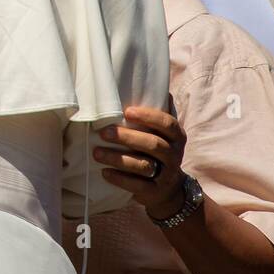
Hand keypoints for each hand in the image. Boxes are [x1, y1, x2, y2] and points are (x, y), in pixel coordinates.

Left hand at [95, 102, 186, 219]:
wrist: (168, 189)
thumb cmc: (157, 150)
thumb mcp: (162, 132)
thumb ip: (157, 111)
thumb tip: (150, 81)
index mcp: (176, 137)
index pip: (167, 124)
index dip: (149, 117)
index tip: (127, 112)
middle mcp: (174, 155)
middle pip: (153, 144)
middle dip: (127, 137)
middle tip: (103, 132)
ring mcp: (166, 175)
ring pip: (143, 165)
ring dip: (117, 158)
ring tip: (96, 152)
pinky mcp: (154, 192)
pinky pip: (137, 186)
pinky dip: (119, 179)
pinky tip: (104, 172)